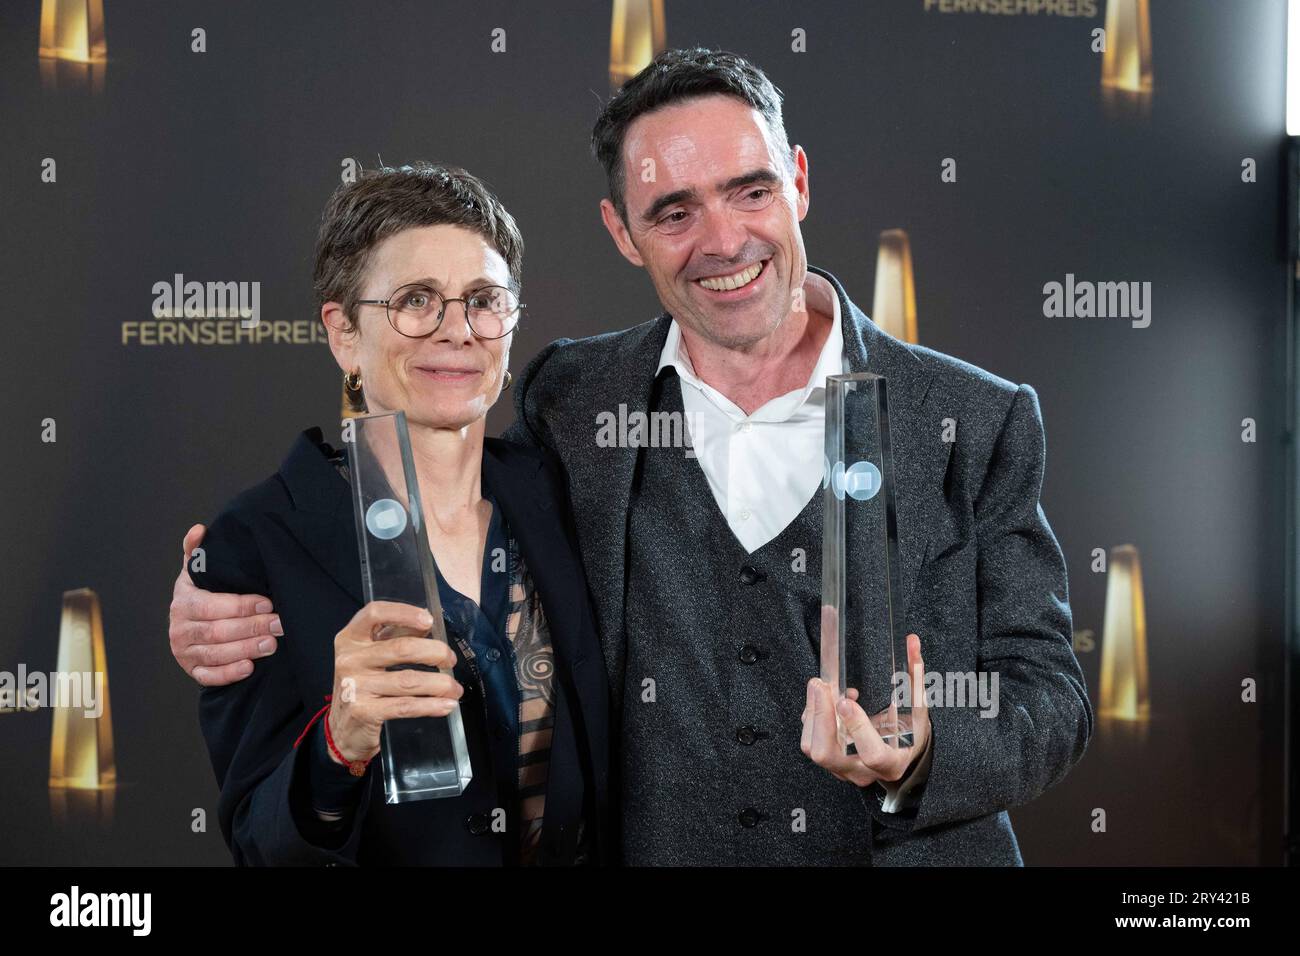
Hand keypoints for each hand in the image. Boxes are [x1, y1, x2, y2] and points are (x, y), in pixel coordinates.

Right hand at [169, 524, 282, 685]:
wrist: (193, 625)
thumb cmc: (204, 595)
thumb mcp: (199, 573)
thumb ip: (197, 552)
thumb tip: (199, 530)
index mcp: (184, 600)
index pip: (212, 605)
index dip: (241, 605)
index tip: (267, 603)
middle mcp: (180, 627)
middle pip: (217, 631)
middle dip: (251, 627)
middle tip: (280, 624)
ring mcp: (184, 651)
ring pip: (215, 653)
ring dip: (245, 649)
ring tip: (272, 644)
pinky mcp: (192, 670)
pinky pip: (209, 676)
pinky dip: (229, 673)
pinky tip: (250, 667)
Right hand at [326, 601, 464, 764]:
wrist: (343, 730)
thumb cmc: (362, 687)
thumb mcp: (371, 657)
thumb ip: (395, 637)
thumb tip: (427, 624)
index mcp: (350, 639)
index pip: (374, 613)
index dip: (404, 613)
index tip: (429, 620)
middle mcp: (349, 659)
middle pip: (401, 648)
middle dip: (435, 653)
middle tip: (450, 660)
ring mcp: (354, 686)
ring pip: (408, 680)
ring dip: (440, 684)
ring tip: (455, 688)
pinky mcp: (363, 712)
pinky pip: (406, 706)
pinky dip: (431, 705)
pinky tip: (446, 705)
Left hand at [801, 633, 931, 788]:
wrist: (899, 755)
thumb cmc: (911, 731)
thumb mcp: (917, 705)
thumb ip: (915, 674)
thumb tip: (912, 641)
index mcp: (891, 762)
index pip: (872, 753)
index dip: (858, 727)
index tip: (847, 700)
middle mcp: (863, 772)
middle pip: (828, 754)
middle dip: (820, 717)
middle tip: (821, 685)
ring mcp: (842, 770)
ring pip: (814, 748)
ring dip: (812, 714)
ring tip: (822, 687)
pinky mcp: (829, 762)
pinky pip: (810, 741)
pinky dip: (812, 716)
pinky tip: (826, 698)